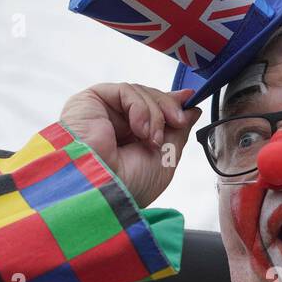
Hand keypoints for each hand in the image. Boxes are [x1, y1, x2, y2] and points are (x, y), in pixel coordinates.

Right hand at [59, 83, 201, 207]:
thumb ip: (178, 131)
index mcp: (130, 139)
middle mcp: (114, 124)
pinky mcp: (89, 101)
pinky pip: (125, 91)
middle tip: (179, 122)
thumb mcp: (166, 159)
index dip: (173, 105)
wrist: (104, 190)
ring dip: (156, 115)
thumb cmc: (129, 185)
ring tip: (154, 139)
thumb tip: (191, 109)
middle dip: (169, 109)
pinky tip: (140, 130)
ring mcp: (102, 112)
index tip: (191, 103)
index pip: (153, 111)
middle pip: (148, 99)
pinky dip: (141, 108)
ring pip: (139, 94)